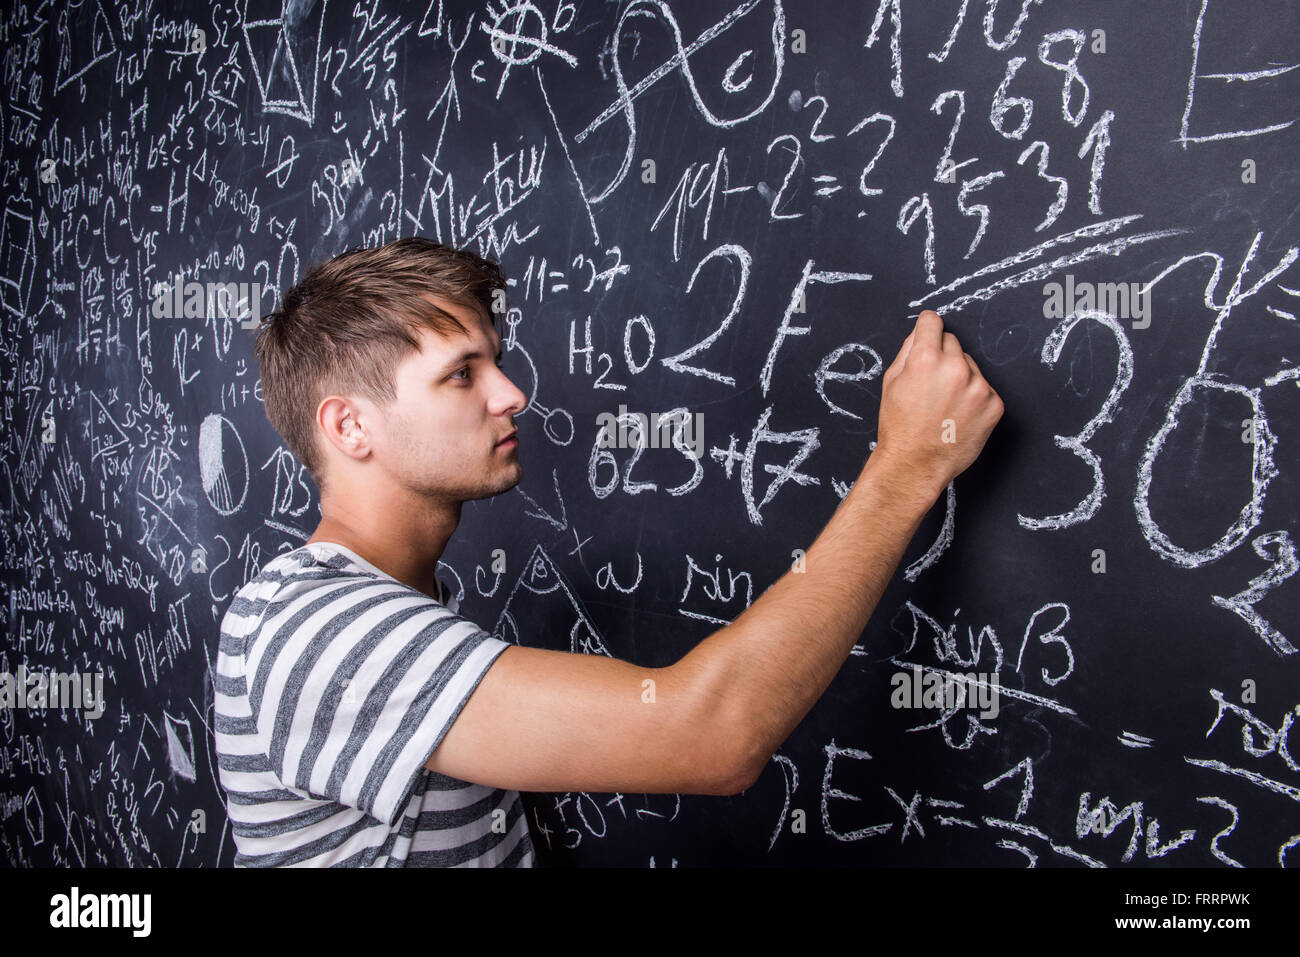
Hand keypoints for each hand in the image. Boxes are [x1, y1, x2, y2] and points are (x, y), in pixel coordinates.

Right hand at [870, 310, 1003, 502]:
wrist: (915, 464)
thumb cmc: (899, 427)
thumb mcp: (891, 382)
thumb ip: (907, 351)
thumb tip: (921, 332)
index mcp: (925, 359)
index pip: (932, 322)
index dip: (927, 328)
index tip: (928, 333)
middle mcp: (955, 368)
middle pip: (952, 343)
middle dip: (942, 357)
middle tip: (931, 385)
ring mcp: (978, 387)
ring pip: (970, 366)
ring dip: (960, 377)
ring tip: (944, 404)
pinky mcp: (994, 405)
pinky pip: (985, 388)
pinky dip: (974, 398)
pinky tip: (958, 414)